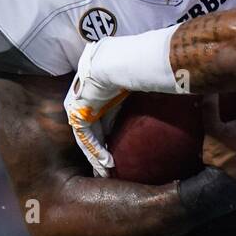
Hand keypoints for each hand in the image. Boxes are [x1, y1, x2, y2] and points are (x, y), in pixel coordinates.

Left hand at [64, 40, 128, 176]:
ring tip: (107, 173)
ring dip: (97, 157)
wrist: (114, 63)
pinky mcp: (77, 114)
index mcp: (94, 95)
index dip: (107, 138)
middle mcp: (82, 102)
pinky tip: (106, 164)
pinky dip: (96, 151)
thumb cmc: (127, 71)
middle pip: (92, 132)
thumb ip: (134, 104)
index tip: (116, 152)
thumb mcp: (130, 91)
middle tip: (108, 170)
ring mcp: (77, 108)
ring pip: (88, 138)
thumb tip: (157, 106)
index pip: (99, 121)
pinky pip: (86, 138)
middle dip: (99, 152)